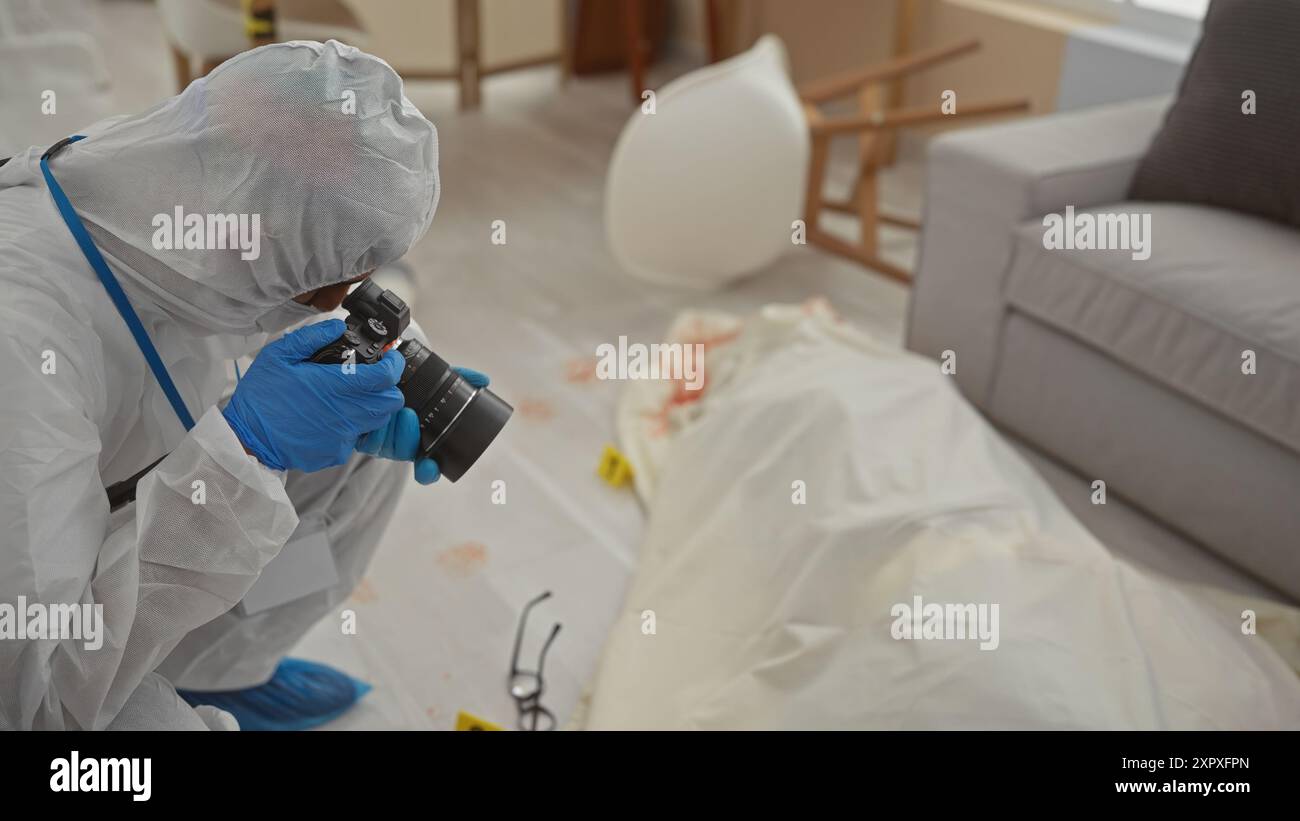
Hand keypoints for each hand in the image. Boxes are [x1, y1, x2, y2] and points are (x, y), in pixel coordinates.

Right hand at [222, 319, 404, 471]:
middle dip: (389, 386)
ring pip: (379, 420)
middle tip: (375, 377)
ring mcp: (343, 436)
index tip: (389, 357)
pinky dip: (353, 425)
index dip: (394, 364)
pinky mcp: (337, 452)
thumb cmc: (261, 397)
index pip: (385, 377)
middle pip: (392, 402)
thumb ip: (312, 338)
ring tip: (354, 395)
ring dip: (375, 406)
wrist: (247, 440)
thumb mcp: (279, 356)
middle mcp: (345, 413)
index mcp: (334, 386)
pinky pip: (357, 437)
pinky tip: (333, 416)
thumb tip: (337, 326)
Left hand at [358, 367, 489, 484]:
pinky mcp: (364, 439)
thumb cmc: (410, 381)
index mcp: (423, 440)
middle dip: (408, 437)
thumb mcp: (435, 378)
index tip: (430, 466)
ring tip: (393, 407)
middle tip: (409, 414)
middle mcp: (404, 445)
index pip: (428, 468)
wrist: (377, 372)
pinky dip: (374, 428)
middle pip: (407, 454)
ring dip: (391, 429)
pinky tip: (375, 413)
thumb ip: (459, 378)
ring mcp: (384, 443)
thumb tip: (484, 380)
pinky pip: (369, 441)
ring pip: (388, 447)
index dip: (429, 471)